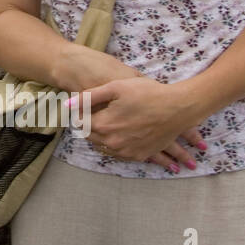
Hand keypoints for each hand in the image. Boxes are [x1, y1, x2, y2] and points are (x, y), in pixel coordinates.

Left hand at [82, 77, 205, 171]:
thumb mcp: (115, 88)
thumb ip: (88, 97)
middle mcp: (113, 143)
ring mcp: (127, 152)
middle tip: (91, 114)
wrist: (179, 108)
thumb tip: (66, 105)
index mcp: (103, 126)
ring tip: (104, 124)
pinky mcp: (140, 155)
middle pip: (90, 137)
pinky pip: (120, 154)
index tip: (81, 107)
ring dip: (101, 138)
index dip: (78, 114)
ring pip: (104, 148)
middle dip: (88, 126)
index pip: (79, 124)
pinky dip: (115, 146)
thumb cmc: (147, 93)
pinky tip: (117, 136)